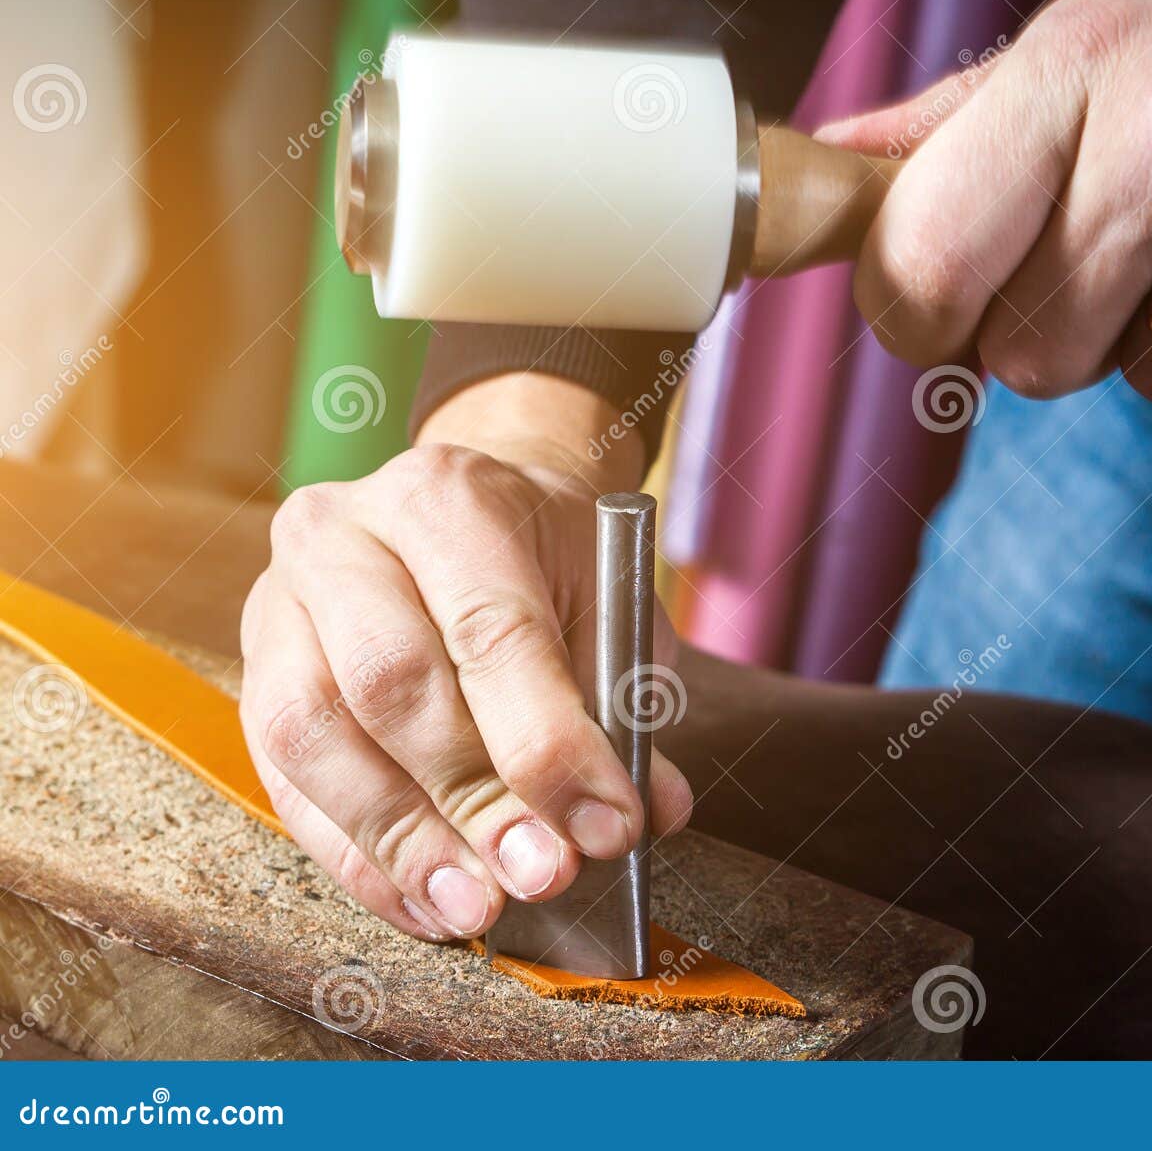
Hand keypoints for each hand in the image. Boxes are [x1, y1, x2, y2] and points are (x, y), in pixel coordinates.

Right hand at [240, 379, 691, 940]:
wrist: (470, 509)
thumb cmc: (546, 564)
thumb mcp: (610, 605)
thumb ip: (622, 706)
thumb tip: (644, 815)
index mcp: (445, 498)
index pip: (492, 631)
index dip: (550, 744)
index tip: (608, 827)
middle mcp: (340, 536)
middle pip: (389, 684)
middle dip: (472, 800)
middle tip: (541, 875)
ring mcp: (278, 602)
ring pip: (313, 736)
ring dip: (400, 843)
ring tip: (476, 909)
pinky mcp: (252, 673)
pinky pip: (284, 780)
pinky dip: (357, 857)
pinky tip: (423, 903)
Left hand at [819, 0, 1151, 415]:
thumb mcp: (1119, 20)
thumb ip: (963, 117)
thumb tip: (828, 173)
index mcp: (1091, 68)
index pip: (919, 264)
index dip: (918, 303)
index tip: (946, 292)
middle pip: (1022, 357)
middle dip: (1064, 321)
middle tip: (1149, 233)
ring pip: (1137, 383)